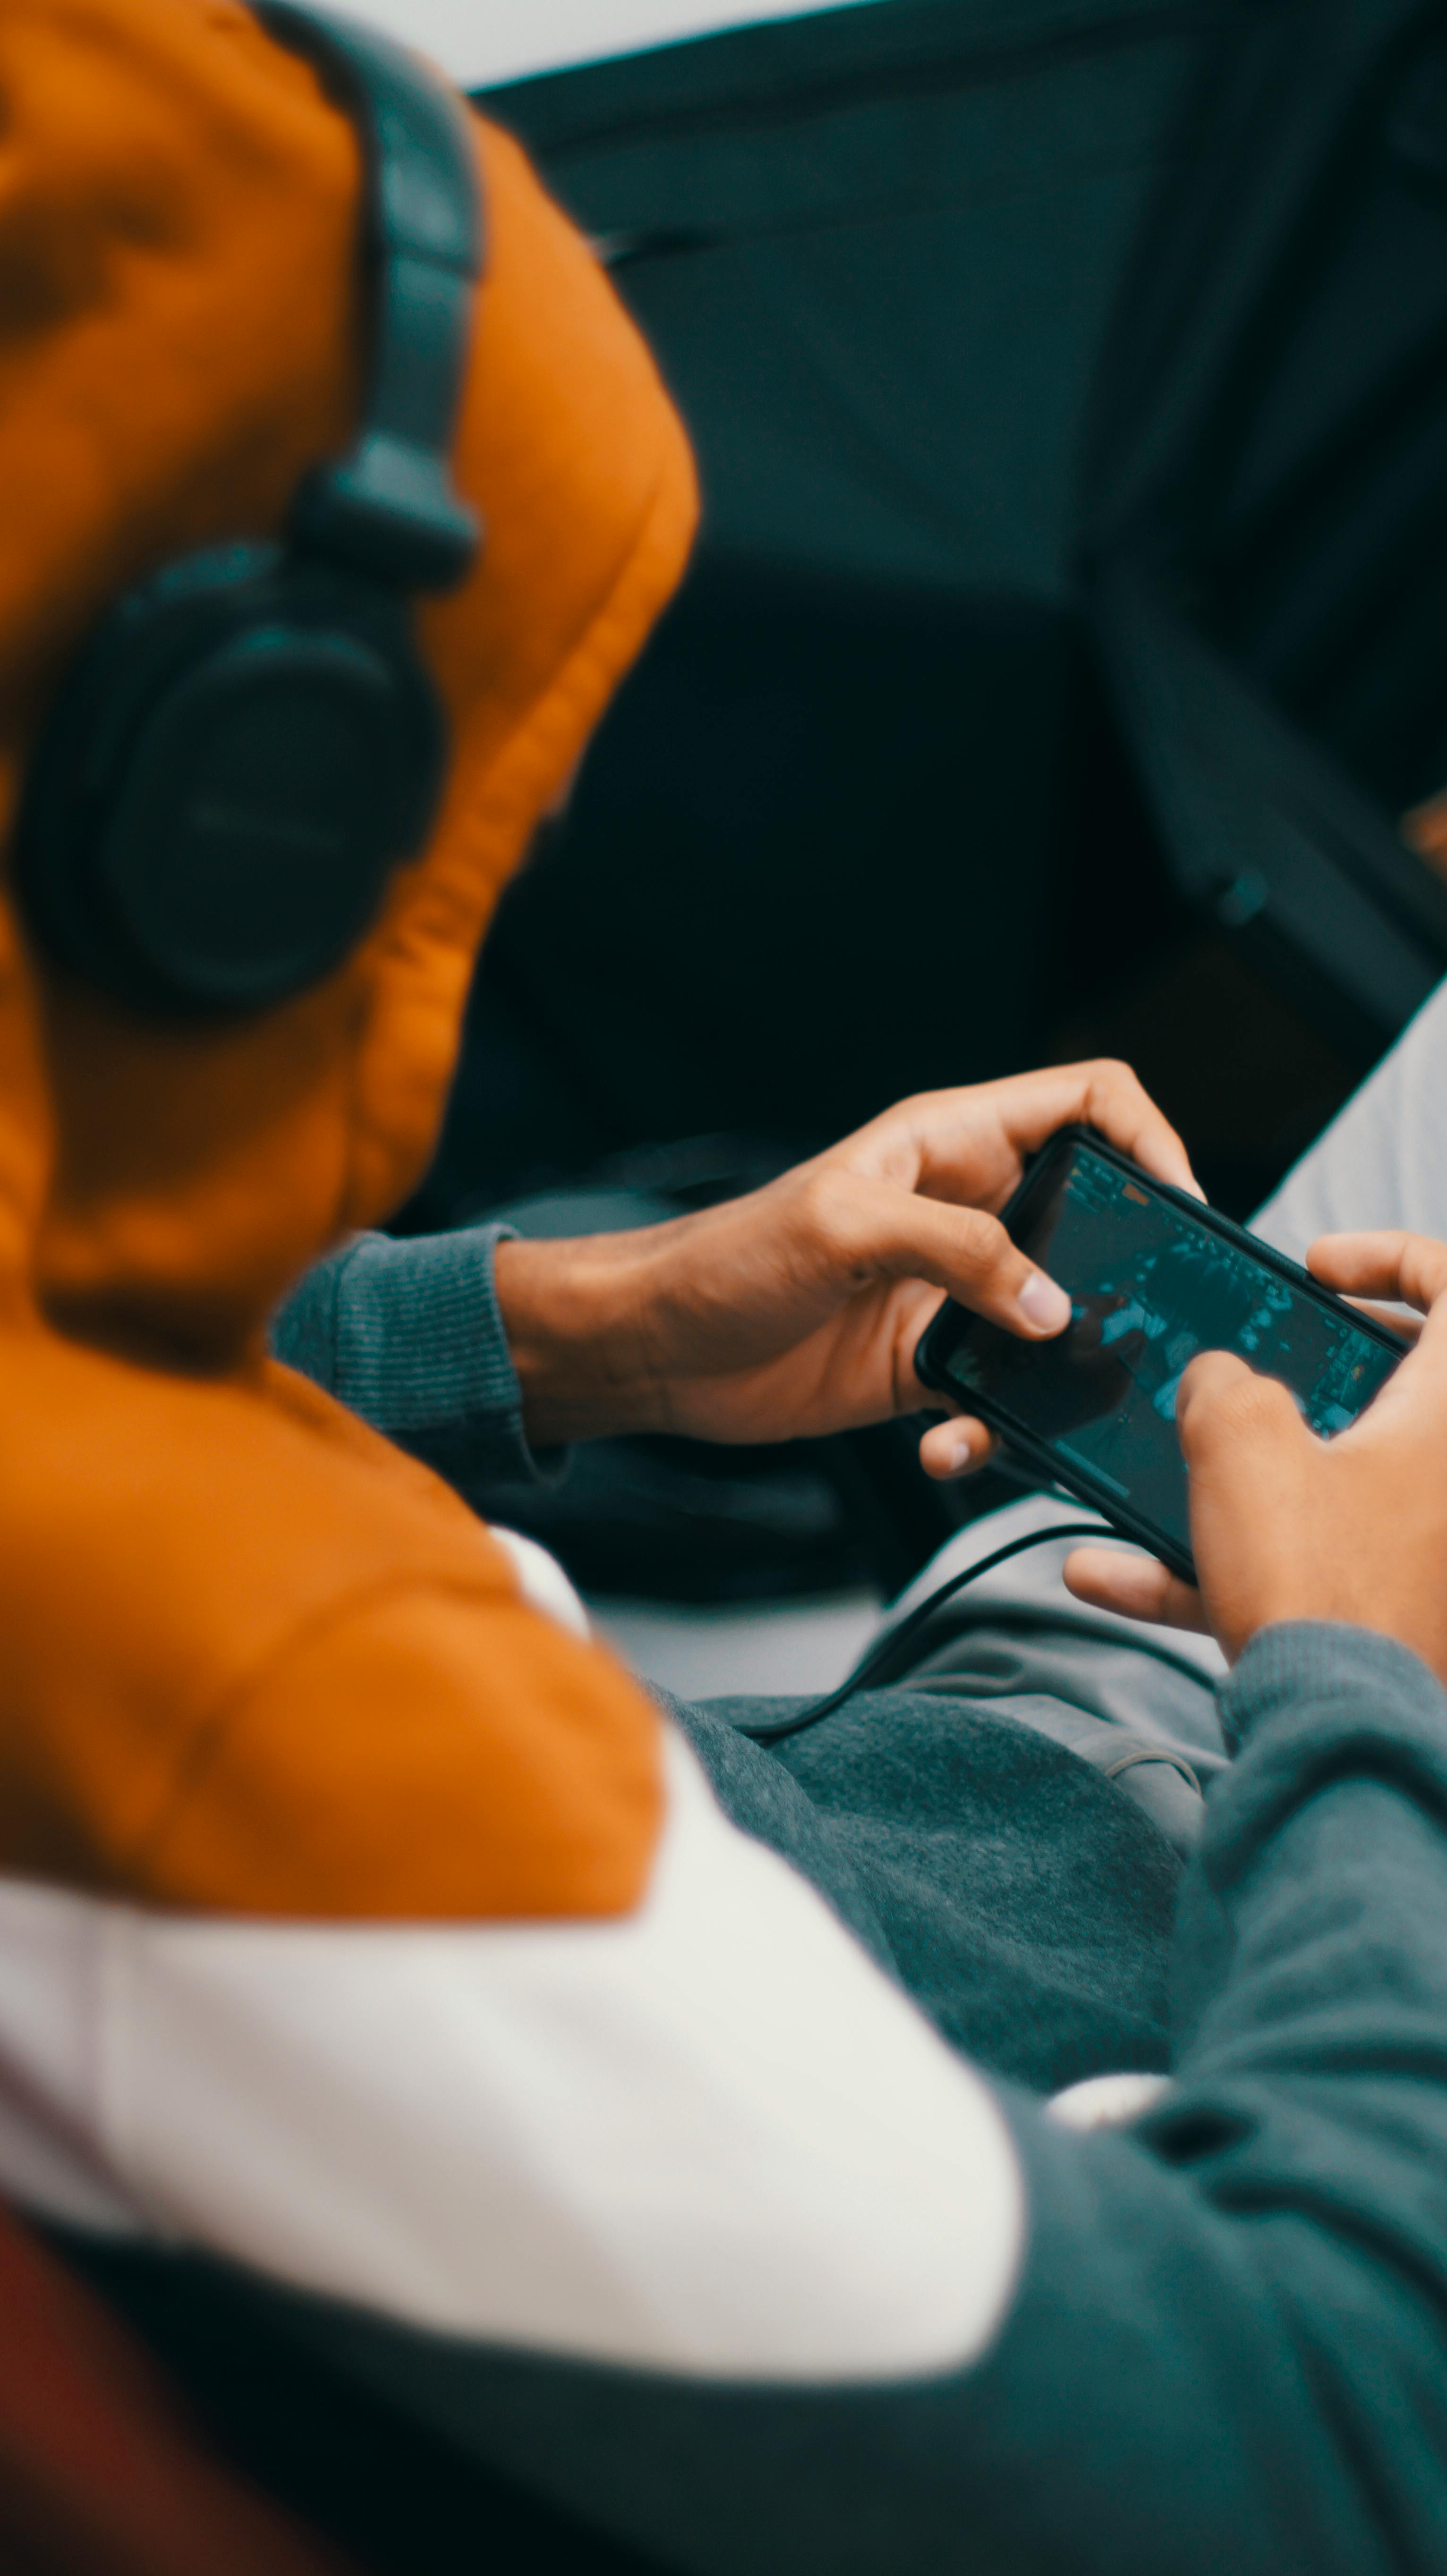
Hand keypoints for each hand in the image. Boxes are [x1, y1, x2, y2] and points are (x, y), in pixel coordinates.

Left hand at [493, 1062, 1195, 1460]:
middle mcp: (966, 1212)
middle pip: (1093, 1220)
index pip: (1087, 1104)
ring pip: (1057, 1322)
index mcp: (950, 1144)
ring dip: (1064, 1371)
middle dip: (1126, 1272)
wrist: (660, 1350)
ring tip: (1046, 1402)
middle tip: (1146, 1322)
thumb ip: (955, 1249)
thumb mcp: (840, 1224)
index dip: (1147, 1136)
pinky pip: (1000, 1399)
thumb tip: (1046, 1303)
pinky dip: (990, 1432)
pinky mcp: (931, 1366)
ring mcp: (954, 1293)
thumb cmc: (725, 1258)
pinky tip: (949, 1445)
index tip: (1175, 1200)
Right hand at [1064, 1231, 1446, 1683]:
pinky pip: (1301, 1566)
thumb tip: (1220, 1381)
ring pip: (1334, 1480)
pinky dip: (1215, 1564)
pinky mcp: (1389, 1610)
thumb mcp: (1242, 1446)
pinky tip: (1112, 1573)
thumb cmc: (1322, 1585)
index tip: (1315, 1269)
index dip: (1390, 1257)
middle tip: (1251, 1362)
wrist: (1344, 1736)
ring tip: (1157, 1471)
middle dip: (1308, 1365)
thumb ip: (1224, 1385)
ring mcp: (1425, 1548)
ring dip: (1246, 1473)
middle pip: (1398, 1381)